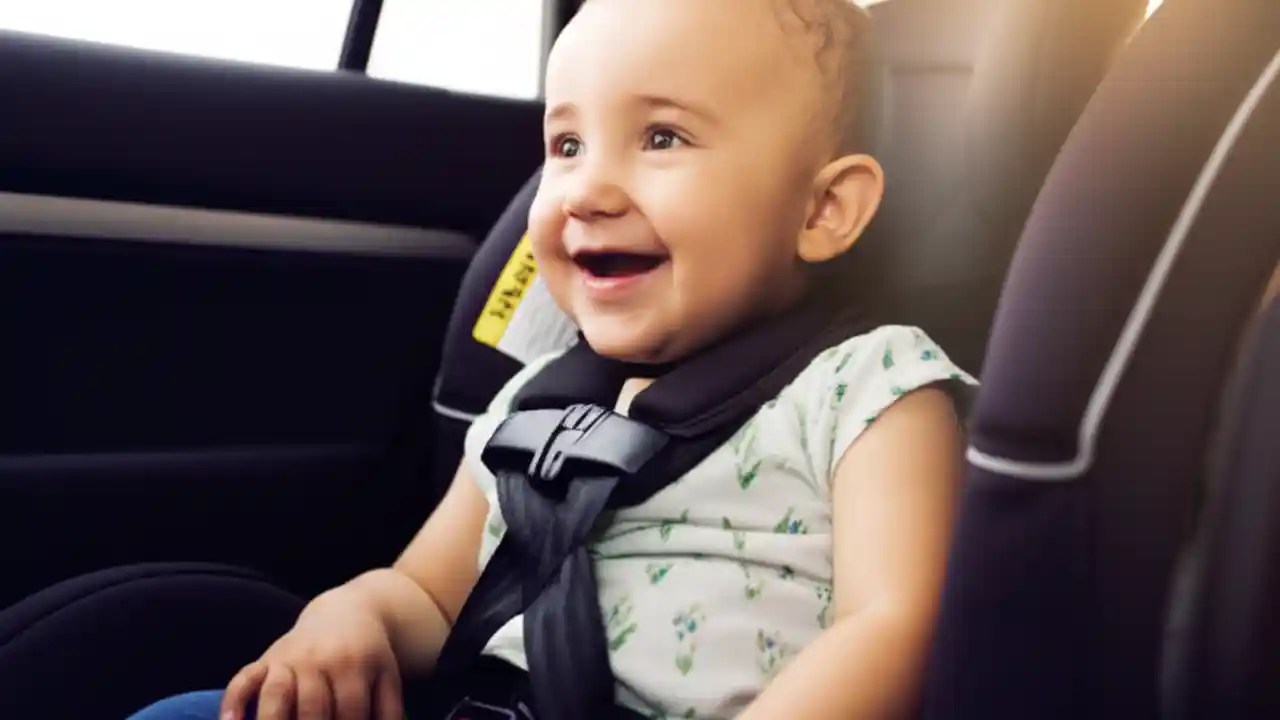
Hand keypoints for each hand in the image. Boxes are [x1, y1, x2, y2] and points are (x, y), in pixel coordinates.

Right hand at [220, 588, 403, 719]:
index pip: (349, 713)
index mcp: (352, 666)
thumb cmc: (368, 656)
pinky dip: (233, 700)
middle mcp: (317, 661)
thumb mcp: (386, 677)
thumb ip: (389, 712)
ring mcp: (288, 659)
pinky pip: (244, 678)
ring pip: (275, 693)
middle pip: (311, 709)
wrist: (347, 611)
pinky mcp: (266, 659)